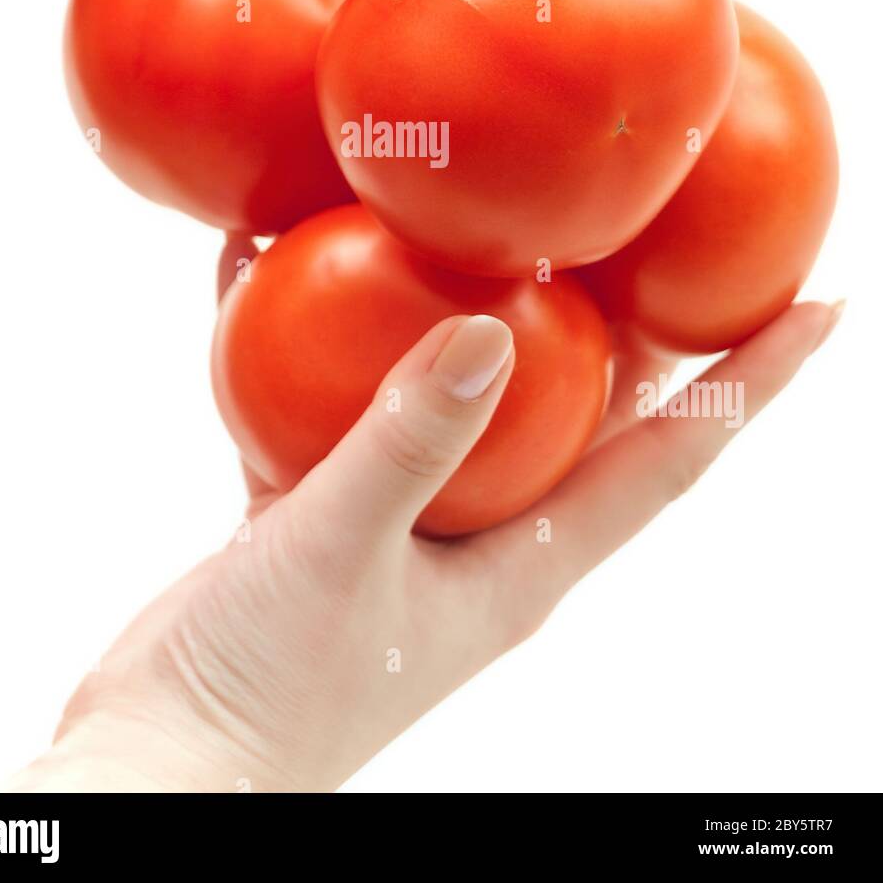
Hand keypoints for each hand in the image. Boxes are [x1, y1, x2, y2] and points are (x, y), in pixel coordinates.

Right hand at [11, 289, 841, 792]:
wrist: (165, 760)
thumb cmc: (264, 691)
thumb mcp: (338, 551)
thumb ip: (413, 442)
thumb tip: (493, 328)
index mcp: (525, 563)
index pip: (672, 457)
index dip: (755, 384)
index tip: (826, 306)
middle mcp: (484, 534)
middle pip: (587, 411)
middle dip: (635, 324)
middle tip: (663, 224)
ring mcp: (407, 520)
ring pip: (467, 399)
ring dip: (471, 314)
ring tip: (478, 220)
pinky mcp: (324, 506)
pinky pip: (342, 405)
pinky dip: (320, 342)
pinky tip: (270, 270)